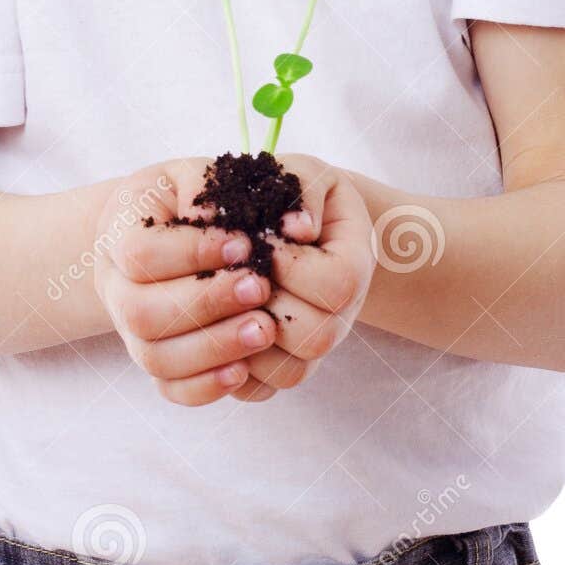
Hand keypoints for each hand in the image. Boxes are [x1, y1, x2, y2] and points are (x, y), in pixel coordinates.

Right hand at [93, 159, 279, 405]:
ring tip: (266, 329)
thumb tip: (223, 223)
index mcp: (118, 231)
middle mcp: (115, 287)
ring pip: (157, 359)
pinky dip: (205, 387)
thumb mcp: (195, 174)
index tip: (244, 243)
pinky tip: (244, 371)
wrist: (163, 230)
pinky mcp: (157, 360)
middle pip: (142, 313)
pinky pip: (171, 389)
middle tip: (260, 288)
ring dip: (214, 347)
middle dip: (206, 303)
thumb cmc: (187, 196)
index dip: (193, 252)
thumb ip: (209, 188)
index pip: (140, 253)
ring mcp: (131, 330)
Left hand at [231, 153, 375, 401]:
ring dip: (244, 337)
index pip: (337, 284)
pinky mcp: (279, 369)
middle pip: (317, 336)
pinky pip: (260, 390)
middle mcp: (341, 316)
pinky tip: (210, 327)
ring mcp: (312, 350)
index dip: (291, 263)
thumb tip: (297, 226)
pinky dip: (232, 368)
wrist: (294, 226)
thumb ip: (303, 188)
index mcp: (354, 264)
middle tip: (231, 271)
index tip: (256, 236)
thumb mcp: (304, 174)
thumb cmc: (293, 196)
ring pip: (288, 372)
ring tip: (218, 297)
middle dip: (263, 300)